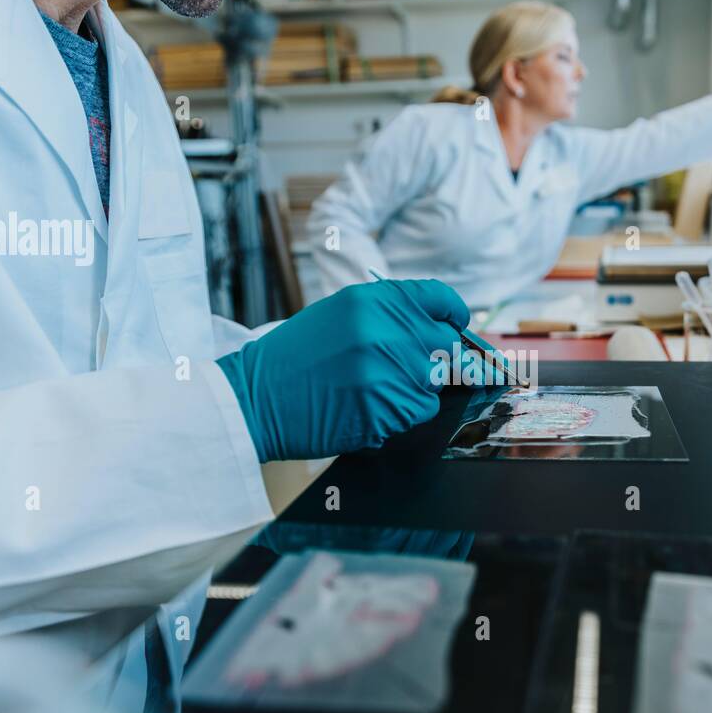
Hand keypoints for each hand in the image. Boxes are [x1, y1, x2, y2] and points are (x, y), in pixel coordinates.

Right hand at [216, 279, 469, 461]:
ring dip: (415, 389)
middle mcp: (389, 329)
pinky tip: (370, 407)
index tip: (456, 326)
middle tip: (408, 369)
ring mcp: (391, 370)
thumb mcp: (340, 315)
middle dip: (437, 358)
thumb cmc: (295, 358)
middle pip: (446, 344)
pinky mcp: (389, 407)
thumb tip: (437, 326)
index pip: (440, 299)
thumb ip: (388, 315)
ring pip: (436, 381)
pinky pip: (419, 410)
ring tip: (375, 389)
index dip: (453, 315)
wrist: (256, 397)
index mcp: (375, 300)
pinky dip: (402, 413)